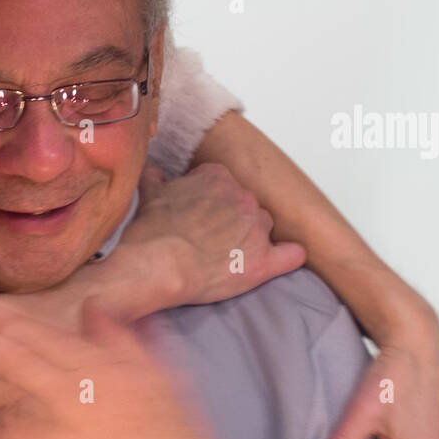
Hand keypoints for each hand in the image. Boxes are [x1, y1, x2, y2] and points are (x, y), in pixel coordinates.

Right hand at [119, 162, 305, 307]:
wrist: (157, 265)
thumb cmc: (152, 232)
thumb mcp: (147, 195)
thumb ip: (155, 179)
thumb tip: (155, 173)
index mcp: (218, 177)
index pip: (222, 183)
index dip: (209, 200)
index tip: (198, 214)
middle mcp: (243, 196)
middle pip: (246, 204)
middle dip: (231, 219)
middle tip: (208, 238)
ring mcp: (256, 228)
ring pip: (264, 226)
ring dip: (251, 238)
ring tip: (227, 256)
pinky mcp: (263, 260)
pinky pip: (291, 255)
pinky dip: (287, 257)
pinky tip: (275, 261)